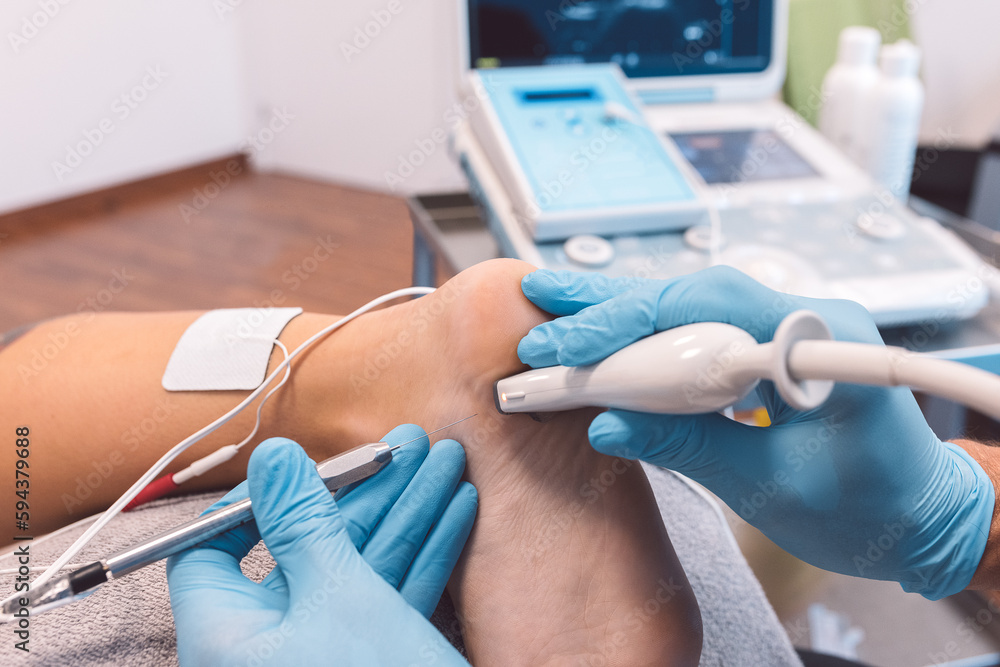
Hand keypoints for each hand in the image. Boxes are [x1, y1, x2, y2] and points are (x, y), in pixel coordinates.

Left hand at [167, 425, 474, 665]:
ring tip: (446, 462)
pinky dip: (423, 555)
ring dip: (408, 512)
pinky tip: (456, 510)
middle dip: (369, 490)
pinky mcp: (371, 660)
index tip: (309, 467)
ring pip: (360, 566)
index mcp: (229, 634)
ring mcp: (325, 655)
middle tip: (408, 447)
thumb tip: (271, 459)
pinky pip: (388, 597)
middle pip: (308, 546)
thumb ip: (302, 521)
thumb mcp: (337, 595)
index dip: (258, 501)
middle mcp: (270, 647)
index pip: (212, 549)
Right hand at [517, 266, 994, 598]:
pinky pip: (704, 327)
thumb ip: (688, 444)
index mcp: (818, 342)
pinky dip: (650, 332)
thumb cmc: (868, 509)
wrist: (921, 517)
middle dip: (609, 306)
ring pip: (692, 304)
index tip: (566, 356)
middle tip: (539, 300)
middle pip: (690, 294)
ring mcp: (790, 327)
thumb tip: (606, 422)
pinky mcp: (774, 346)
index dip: (627, 331)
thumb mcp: (770, 485)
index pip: (704, 313)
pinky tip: (608, 326)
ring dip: (622, 310)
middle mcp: (804, 317)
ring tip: (557, 301)